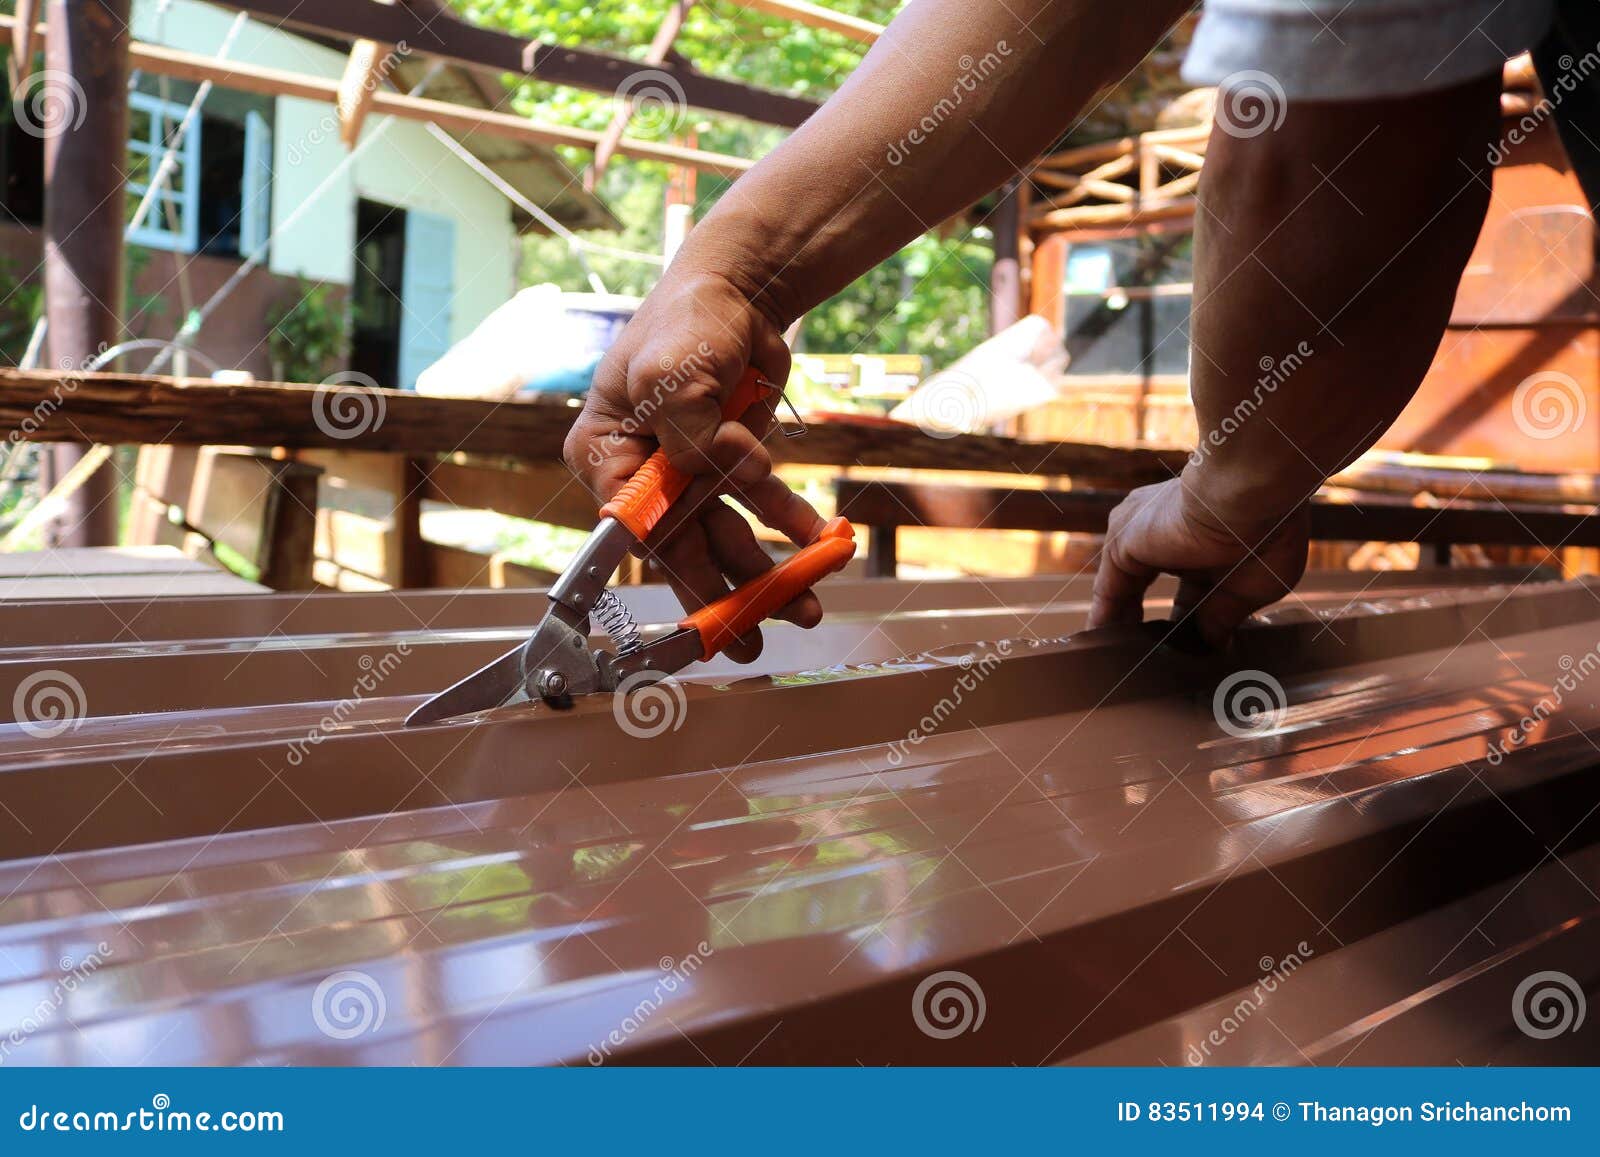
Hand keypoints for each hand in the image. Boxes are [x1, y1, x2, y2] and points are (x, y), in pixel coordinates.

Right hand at [563, 270, 825, 662]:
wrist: (741, 291)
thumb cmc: (689, 321)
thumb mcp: (676, 373)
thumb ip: (691, 434)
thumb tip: (717, 474)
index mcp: (605, 454)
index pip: (631, 528)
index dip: (669, 571)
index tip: (702, 616)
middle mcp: (641, 474)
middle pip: (680, 547)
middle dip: (724, 593)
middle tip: (752, 640)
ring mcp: (687, 474)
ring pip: (724, 538)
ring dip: (766, 572)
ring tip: (805, 607)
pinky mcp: (729, 467)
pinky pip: (759, 510)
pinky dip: (791, 528)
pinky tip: (822, 545)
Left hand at [1088, 477, 1308, 647]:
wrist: (1251, 496)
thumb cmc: (1268, 531)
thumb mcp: (1251, 587)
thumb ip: (1224, 616)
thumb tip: (1214, 644)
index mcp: (1205, 542)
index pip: (1185, 592)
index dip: (1184, 625)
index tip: (1184, 658)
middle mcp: (1167, 535)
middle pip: (1147, 589)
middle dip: (1144, 626)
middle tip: (1141, 666)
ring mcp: (1141, 537)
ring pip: (1123, 590)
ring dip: (1120, 626)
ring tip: (1117, 667)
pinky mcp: (1123, 543)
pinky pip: (1107, 591)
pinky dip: (1105, 620)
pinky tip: (1104, 650)